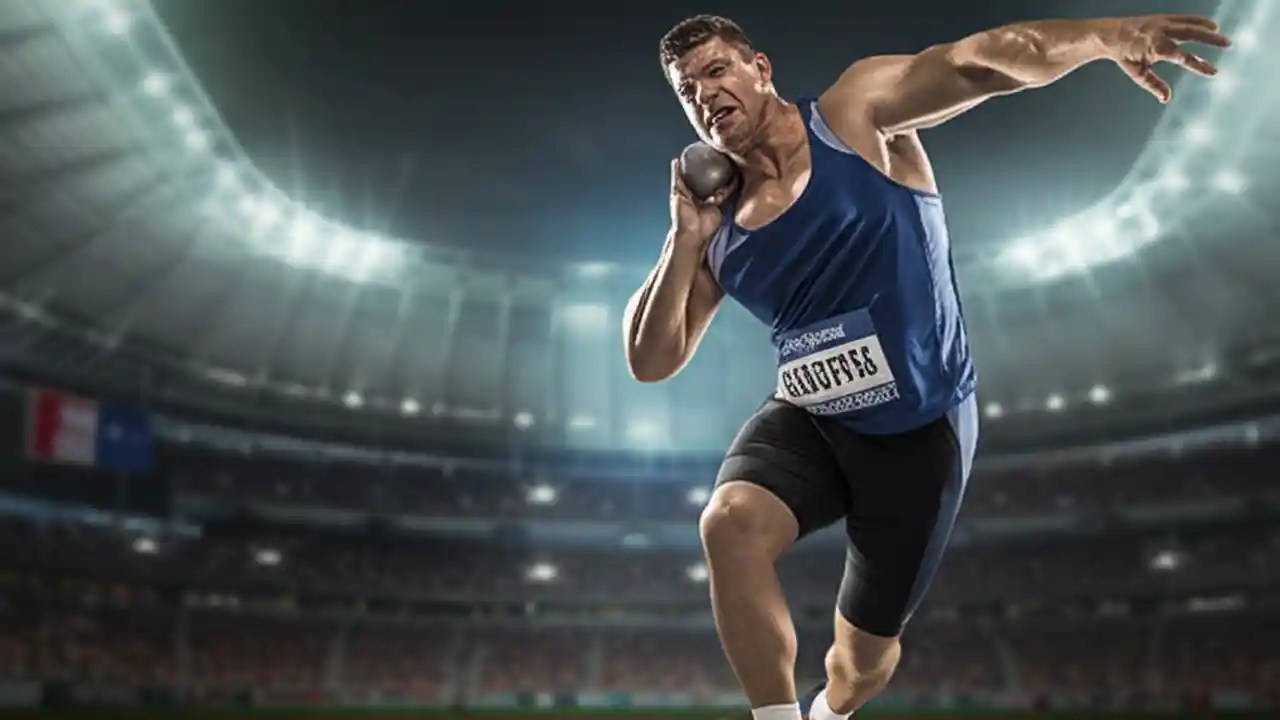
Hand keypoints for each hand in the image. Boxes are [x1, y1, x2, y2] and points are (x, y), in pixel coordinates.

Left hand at [669, 158, 735, 249]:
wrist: (693, 232)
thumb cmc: (681, 214)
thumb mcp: (676, 193)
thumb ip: (677, 178)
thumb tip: (675, 160)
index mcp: (689, 191)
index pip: (695, 175)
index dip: (700, 166)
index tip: (706, 154)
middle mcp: (700, 194)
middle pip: (709, 180)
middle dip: (714, 171)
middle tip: (721, 157)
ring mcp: (711, 200)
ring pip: (718, 185)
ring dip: (724, 177)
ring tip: (730, 164)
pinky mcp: (720, 205)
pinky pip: (725, 194)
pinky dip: (730, 187)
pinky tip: (735, 177)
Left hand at [1104, 15, 1230, 102]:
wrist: (1111, 34)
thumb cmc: (1124, 56)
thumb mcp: (1137, 73)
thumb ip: (1154, 85)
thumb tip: (1166, 99)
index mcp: (1156, 47)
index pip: (1183, 58)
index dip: (1200, 65)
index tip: (1214, 71)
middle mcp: (1162, 33)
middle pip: (1192, 35)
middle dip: (1210, 40)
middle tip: (1228, 44)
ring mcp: (1163, 23)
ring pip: (1190, 24)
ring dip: (1207, 29)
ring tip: (1221, 35)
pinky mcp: (1162, 18)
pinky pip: (1184, 18)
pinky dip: (1197, 20)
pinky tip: (1210, 25)